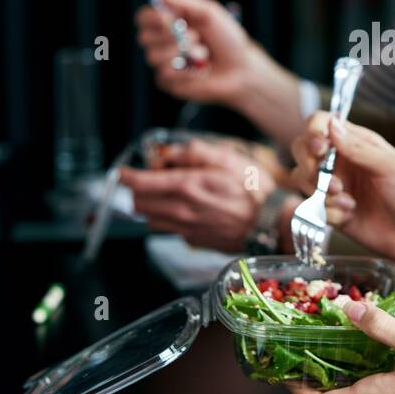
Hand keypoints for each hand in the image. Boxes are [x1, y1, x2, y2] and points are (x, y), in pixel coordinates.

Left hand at [119, 138, 275, 251]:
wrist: (271, 224)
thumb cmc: (254, 190)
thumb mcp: (228, 157)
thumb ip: (194, 152)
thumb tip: (168, 153)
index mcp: (186, 185)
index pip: (139, 183)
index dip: (126, 176)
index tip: (124, 171)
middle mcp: (180, 210)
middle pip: (138, 203)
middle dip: (138, 190)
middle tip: (155, 178)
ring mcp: (185, 229)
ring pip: (150, 219)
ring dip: (151, 205)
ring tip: (169, 194)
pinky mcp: (193, 241)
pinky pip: (170, 229)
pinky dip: (170, 219)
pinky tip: (188, 210)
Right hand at [135, 0, 264, 107]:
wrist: (242, 69)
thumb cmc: (227, 39)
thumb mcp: (210, 13)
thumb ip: (186, 2)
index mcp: (169, 22)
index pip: (144, 18)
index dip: (151, 18)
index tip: (166, 18)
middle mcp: (162, 42)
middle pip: (143, 37)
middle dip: (168, 36)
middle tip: (195, 36)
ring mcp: (164, 63)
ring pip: (153, 57)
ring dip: (181, 53)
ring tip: (204, 52)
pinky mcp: (169, 82)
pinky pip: (165, 76)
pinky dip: (186, 72)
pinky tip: (201, 70)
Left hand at [286, 297, 394, 393]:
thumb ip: (381, 326)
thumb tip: (348, 308)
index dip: (294, 387)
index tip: (281, 365)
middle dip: (314, 370)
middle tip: (304, 340)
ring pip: (354, 391)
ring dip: (340, 366)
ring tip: (334, 335)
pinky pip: (374, 388)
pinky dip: (364, 367)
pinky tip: (372, 343)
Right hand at [290, 113, 394, 266]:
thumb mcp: (390, 166)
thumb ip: (358, 147)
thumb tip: (331, 125)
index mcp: (357, 142)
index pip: (321, 123)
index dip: (313, 132)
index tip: (320, 149)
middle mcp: (342, 161)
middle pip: (302, 149)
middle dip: (309, 165)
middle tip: (333, 183)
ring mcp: (335, 186)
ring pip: (302, 178)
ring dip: (321, 192)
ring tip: (348, 202)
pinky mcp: (331, 211)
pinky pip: (312, 207)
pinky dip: (327, 212)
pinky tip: (349, 216)